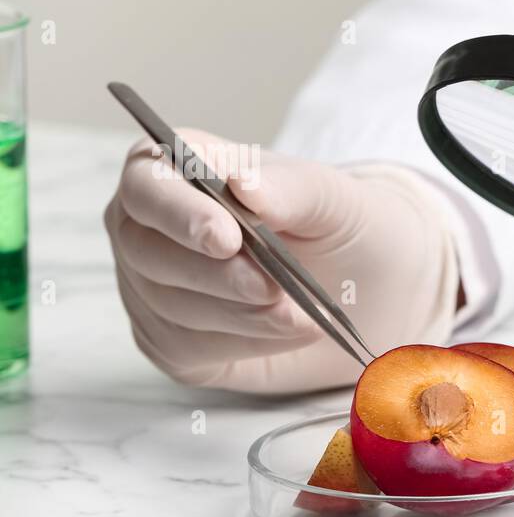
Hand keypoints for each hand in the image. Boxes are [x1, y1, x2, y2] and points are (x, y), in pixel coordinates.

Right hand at [104, 131, 459, 392]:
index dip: (179, 212)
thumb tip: (244, 183)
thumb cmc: (337, 227)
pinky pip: (190, 347)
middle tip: (273, 288)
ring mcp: (152, 285)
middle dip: (216, 274)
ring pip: (170, 304)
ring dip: (243, 314)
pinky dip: (249, 342)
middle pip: (145, 250)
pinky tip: (291, 330)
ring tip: (301, 314)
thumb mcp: (331, 198)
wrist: (364, 290)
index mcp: (180, 170)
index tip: (227, 237)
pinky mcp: (171, 340)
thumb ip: (289, 188)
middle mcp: (151, 226)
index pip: (146, 182)